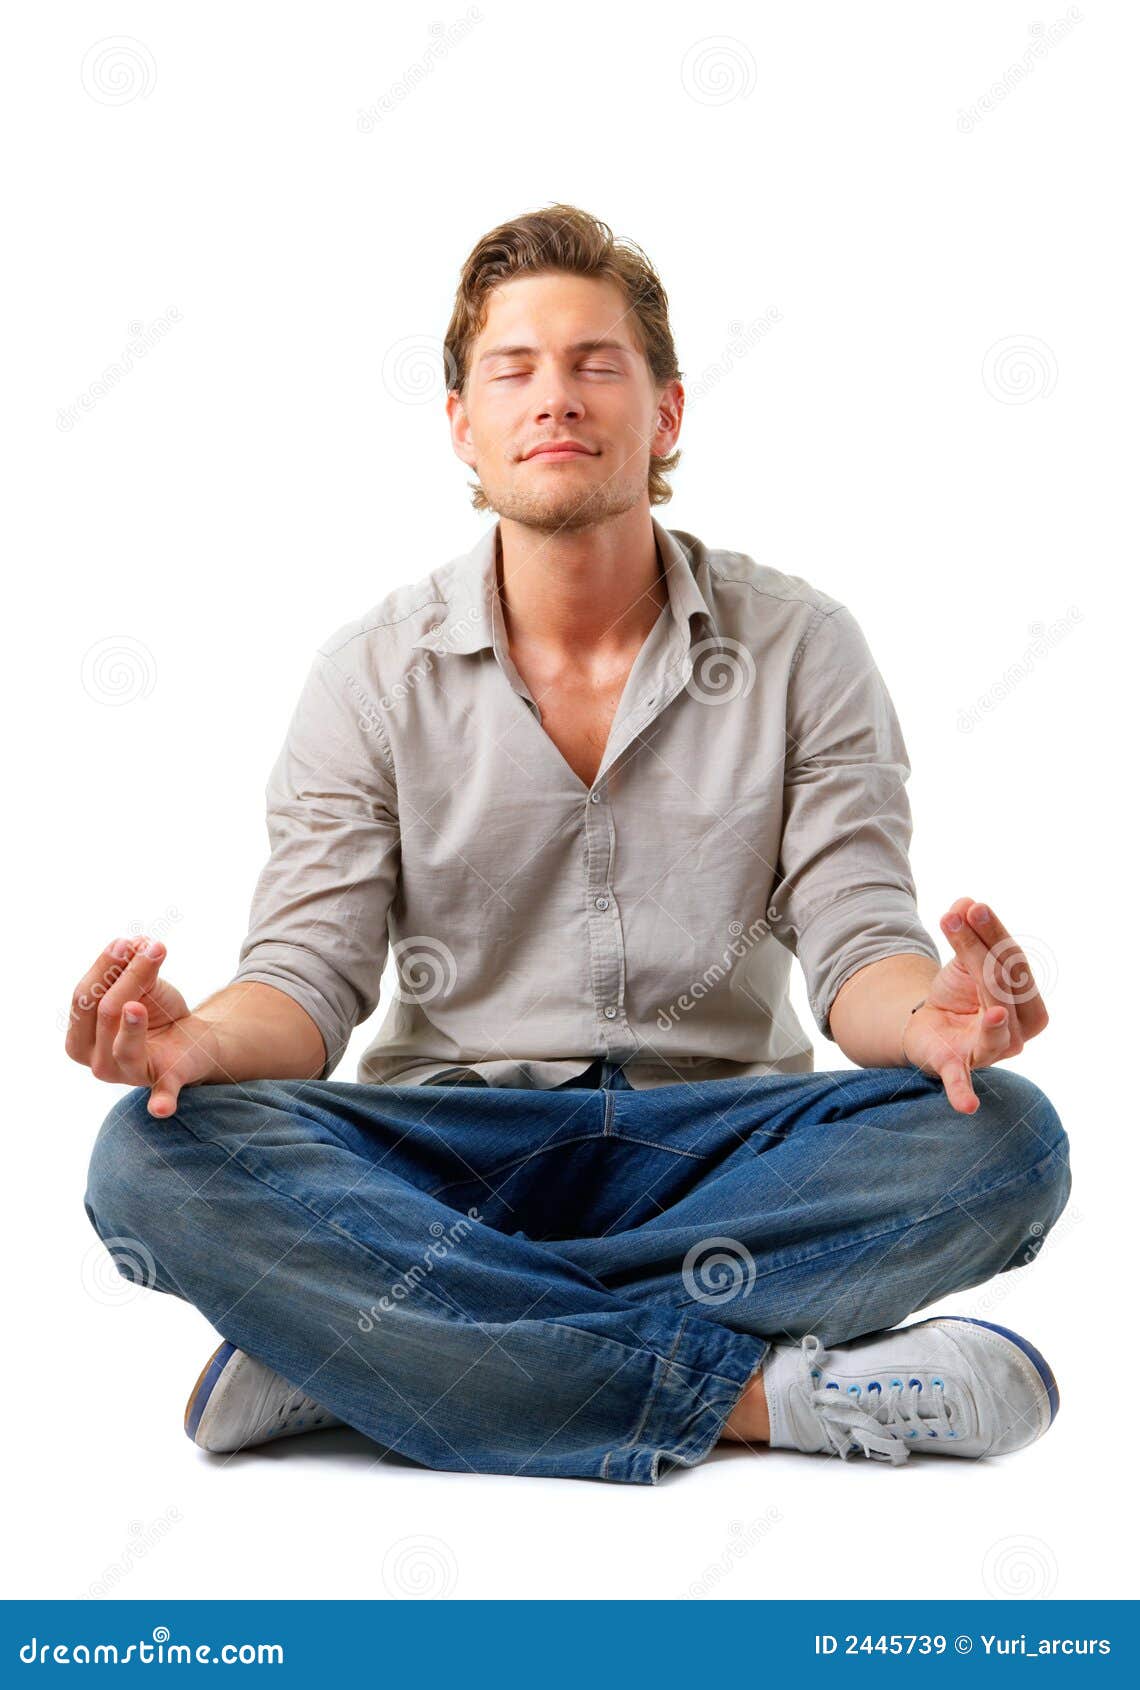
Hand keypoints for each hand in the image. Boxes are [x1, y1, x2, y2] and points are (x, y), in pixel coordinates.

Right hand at [65, 935, 225, 1116]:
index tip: (126, 941)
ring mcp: (130, 1075)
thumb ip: (132, 967)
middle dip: (127, 977)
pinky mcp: (165, 1080)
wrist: (194, 1039)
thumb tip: (134, 943)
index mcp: (81, 1040)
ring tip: (140, 1002)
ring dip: (134, 1018)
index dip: (102, 968)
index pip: (83, 999)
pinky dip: (161, 1102)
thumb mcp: (143, 986)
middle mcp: (98, 1063)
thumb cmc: (155, 1014)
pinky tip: (162, 1109)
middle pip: (104, 1014)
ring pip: (124, 1046)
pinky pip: (161, 1094)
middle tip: (153, 948)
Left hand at [901, 897, 1048, 1114]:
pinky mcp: (956, 1065)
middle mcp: (1017, 1032)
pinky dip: (963, 1093)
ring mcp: (990, 1052)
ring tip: (990, 1002)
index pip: (1016, 964)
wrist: (927, 1023)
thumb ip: (967, 933)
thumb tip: (965, 903)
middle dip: (980, 952)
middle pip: (1004, 989)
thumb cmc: (959, 993)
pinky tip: (967, 1107)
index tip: (973, 906)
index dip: (995, 934)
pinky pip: (962, 1081)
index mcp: (1027, 1005)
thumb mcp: (962, 960)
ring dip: (990, 1008)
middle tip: (955, 918)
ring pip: (995, 1027)